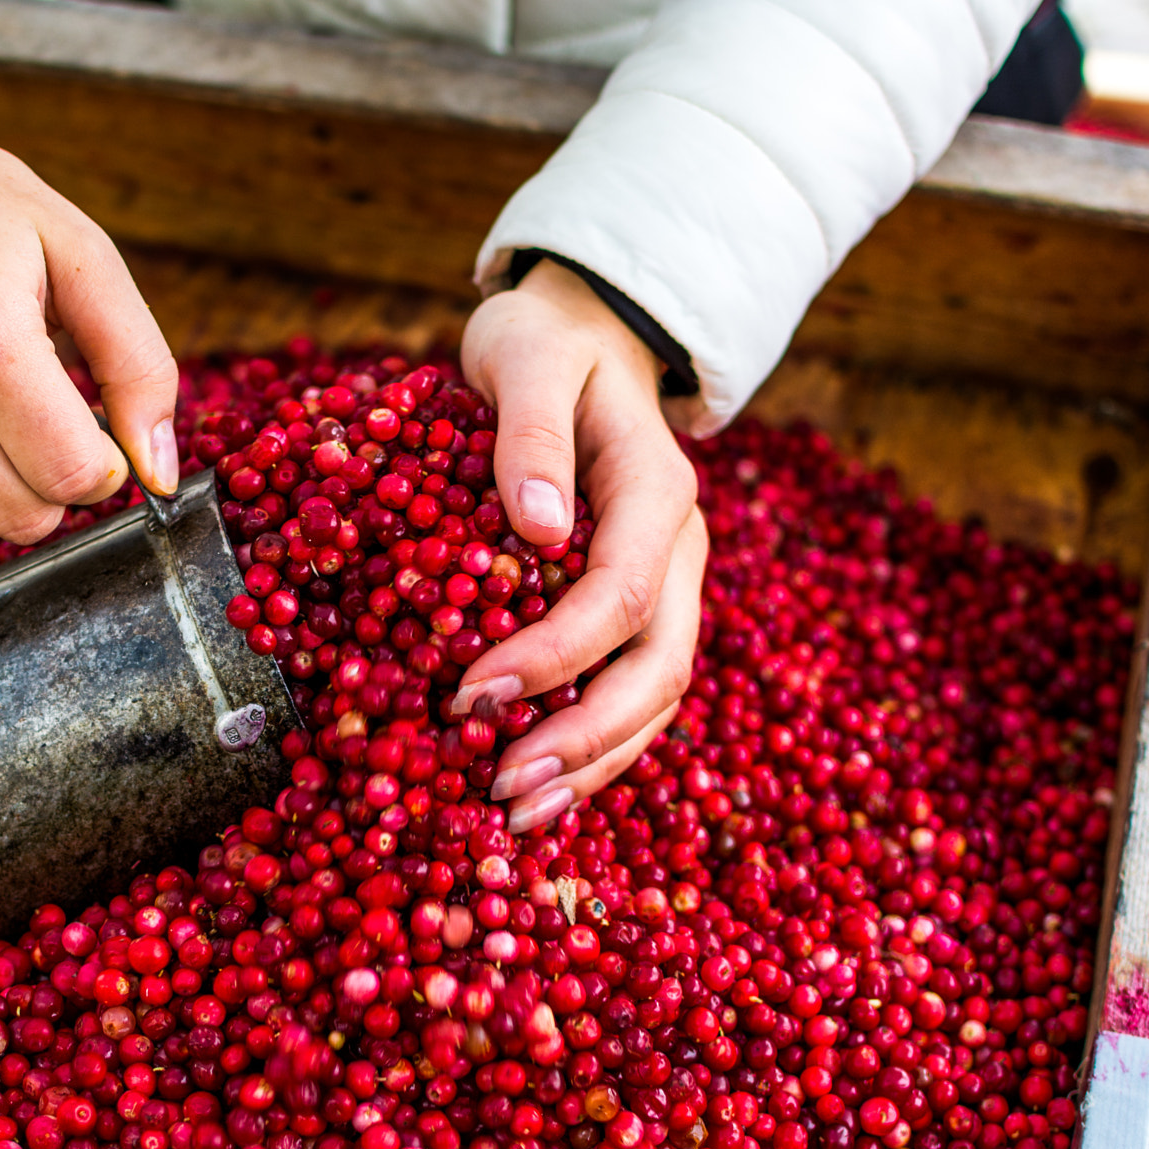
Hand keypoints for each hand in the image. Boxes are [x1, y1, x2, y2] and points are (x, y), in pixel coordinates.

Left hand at [453, 260, 706, 831]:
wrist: (580, 333)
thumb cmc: (542, 341)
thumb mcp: (526, 354)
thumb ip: (531, 433)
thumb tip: (537, 527)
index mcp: (657, 491)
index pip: (620, 596)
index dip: (553, 657)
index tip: (471, 695)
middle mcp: (677, 548)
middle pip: (657, 668)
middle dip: (583, 740)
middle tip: (502, 791)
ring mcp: (666, 583)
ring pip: (654, 697)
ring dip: (592, 764)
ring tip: (515, 815)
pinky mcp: (637, 607)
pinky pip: (628, 690)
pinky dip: (589, 747)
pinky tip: (536, 787)